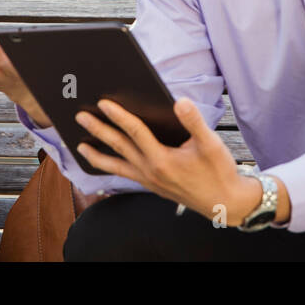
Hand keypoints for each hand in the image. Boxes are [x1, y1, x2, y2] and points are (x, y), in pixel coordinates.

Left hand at [73, 97, 251, 224]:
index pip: (135, 132)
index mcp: (162, 160)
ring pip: (116, 166)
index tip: (103, 102)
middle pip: (118, 146)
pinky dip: (111, 167)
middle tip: (79, 116)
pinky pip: (125, 174)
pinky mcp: (151, 185)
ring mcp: (149, 180)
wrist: (224, 203)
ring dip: (97, 155)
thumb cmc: (218, 172)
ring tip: (80, 146)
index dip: (119, 115)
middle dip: (98, 130)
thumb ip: (193, 121)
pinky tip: (104, 162)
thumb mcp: (211, 144)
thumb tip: (179, 101)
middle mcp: (150, 171)